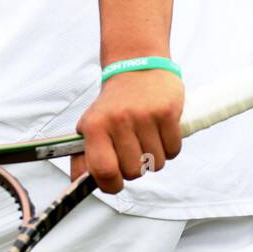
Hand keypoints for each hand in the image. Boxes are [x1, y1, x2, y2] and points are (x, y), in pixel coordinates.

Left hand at [71, 67, 184, 192]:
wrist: (136, 66)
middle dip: (135, 168)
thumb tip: (79, 184)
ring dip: (154, 157)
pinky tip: (160, 131)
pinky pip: (173, 150)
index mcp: (95, 125)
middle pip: (134, 172)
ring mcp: (144, 116)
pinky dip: (169, 147)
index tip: (115, 182)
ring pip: (156, 164)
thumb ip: (84, 156)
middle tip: (132, 150)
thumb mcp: (90, 125)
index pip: (103, 170)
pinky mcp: (167, 112)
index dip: (110, 185)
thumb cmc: (113, 104)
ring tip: (146, 137)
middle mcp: (118, 120)